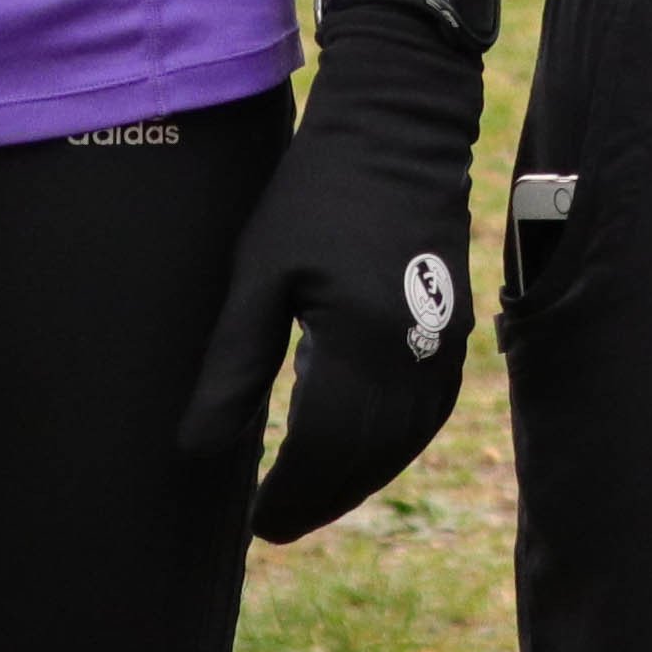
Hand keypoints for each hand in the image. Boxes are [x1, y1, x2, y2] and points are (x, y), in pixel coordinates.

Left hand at [179, 4, 483, 539]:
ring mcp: (442, 342)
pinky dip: (391, 448)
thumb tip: (196, 448)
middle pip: (368, 457)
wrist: (399, 127)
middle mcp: (411, 352)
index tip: (253, 522)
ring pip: (403, 443)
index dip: (289, 493)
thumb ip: (232, 364)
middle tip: (274, 524)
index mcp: (359, 339)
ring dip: (356, 480)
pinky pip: (426, 414)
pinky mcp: (454, 329)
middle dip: (321, 498)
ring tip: (310, 499)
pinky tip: (360, 453)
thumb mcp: (258, 273)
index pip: (323, 448)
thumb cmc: (316, 192)